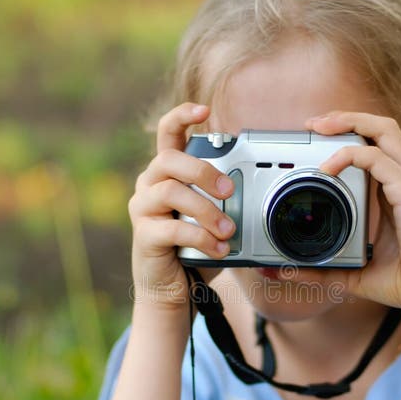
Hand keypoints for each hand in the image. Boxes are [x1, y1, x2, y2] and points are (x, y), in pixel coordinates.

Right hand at [128, 103, 234, 308]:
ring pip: (171, 191)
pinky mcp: (144, 236)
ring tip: (228, 229)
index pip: (167, 133)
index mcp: (167, 173)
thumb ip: (225, 198)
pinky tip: (219, 248)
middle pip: (170, 159)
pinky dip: (201, 237)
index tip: (204, 110)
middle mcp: (149, 185)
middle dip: (204, 170)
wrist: (175, 289)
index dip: (182, 116)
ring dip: (206, 208)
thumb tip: (257, 186)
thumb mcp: (213, 216)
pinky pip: (173, 228)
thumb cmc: (196, 248)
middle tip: (230, 189)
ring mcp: (143, 209)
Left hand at [307, 111, 400, 317]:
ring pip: (383, 130)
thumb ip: (323, 269)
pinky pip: (378, 158)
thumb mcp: (355, 273)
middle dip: (346, 117)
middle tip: (313, 124)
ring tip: (320, 128)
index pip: (374, 147)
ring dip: (350, 122)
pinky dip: (350, 156)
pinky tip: (328, 169)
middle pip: (381, 127)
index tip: (316, 140)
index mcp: (396, 191)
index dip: (347, 136)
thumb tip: (288, 270)